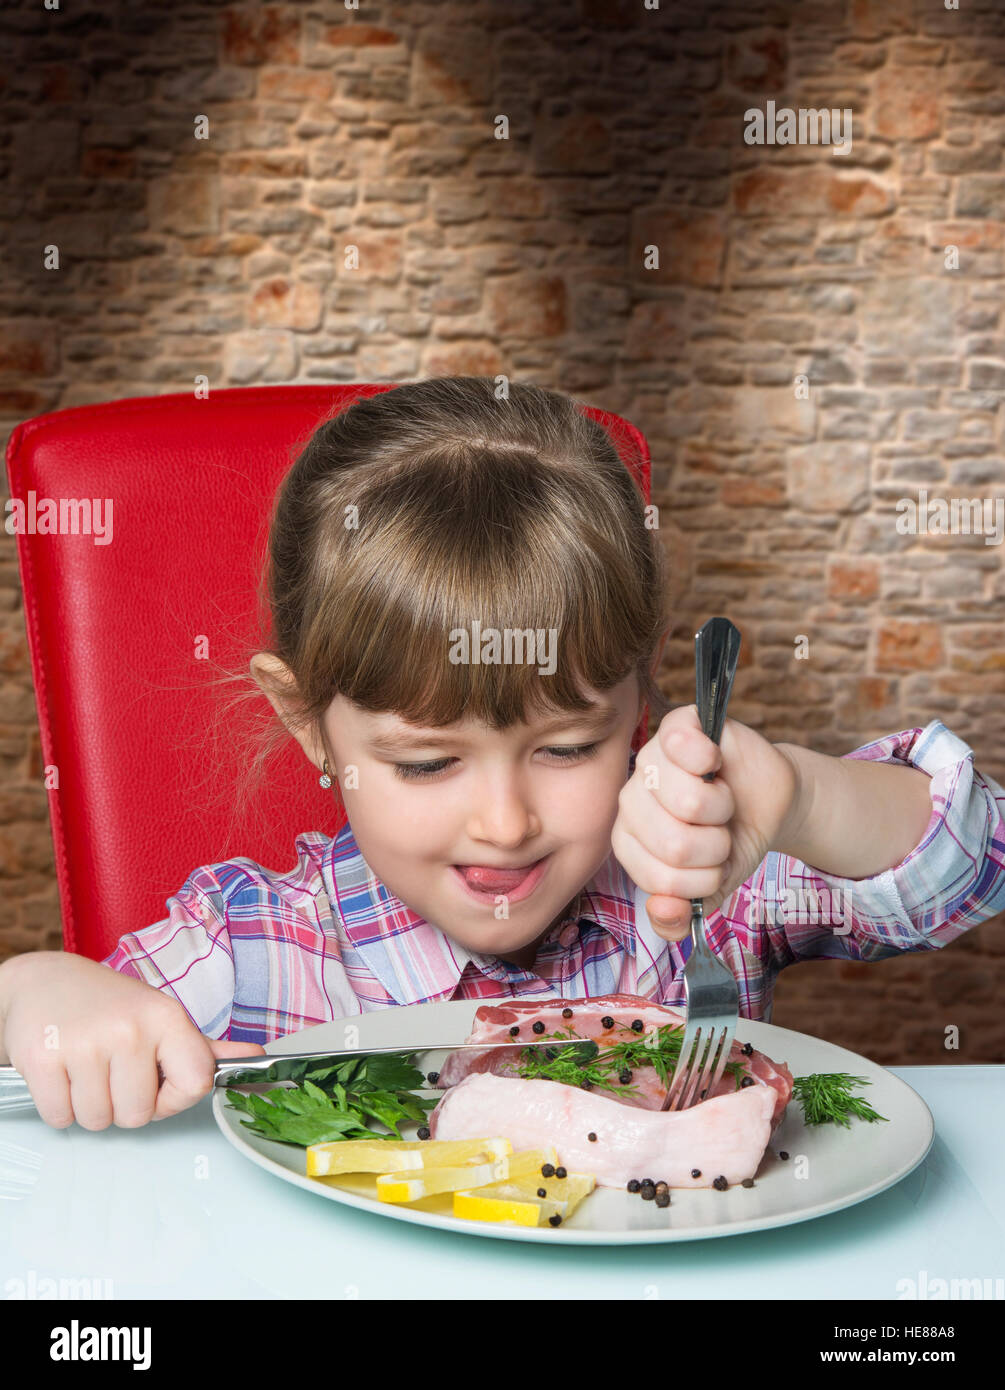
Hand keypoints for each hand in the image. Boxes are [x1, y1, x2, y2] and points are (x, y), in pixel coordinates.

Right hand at [0, 950, 264, 1129]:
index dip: (174, 1098)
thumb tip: (258, 1056)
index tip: (157, 1083)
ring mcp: (85, 1043)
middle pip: (139, 1116)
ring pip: (98, 1121)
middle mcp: (130, 1028)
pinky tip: (62, 1072)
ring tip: (85, 1068)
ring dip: (89, 1106)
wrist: (43, 982)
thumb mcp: (161, 1018)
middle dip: (123, 1104)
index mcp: (166, 1017)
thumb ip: (205, 1048)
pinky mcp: (43, 1058)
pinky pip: (60, 1117)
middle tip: (110, 1070)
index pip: (196, 1085)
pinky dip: (58, 1105)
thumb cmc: (109, 1006)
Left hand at [611, 703, 799, 940]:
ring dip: (721, 808)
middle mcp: (631, 799)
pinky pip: (682, 746)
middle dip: (716, 847)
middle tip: (720, 830)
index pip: (660, 880)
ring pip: (687, 801)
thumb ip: (680, 915)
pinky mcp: (675, 725)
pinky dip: (711, 760)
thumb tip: (664, 911)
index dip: (702, 880)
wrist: (769, 802)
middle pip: (675, 844)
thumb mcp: (711, 888)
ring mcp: (650, 759)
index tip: (713, 864)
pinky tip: (715, 763)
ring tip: (721, 800)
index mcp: (630, 841)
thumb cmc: (733, 840)